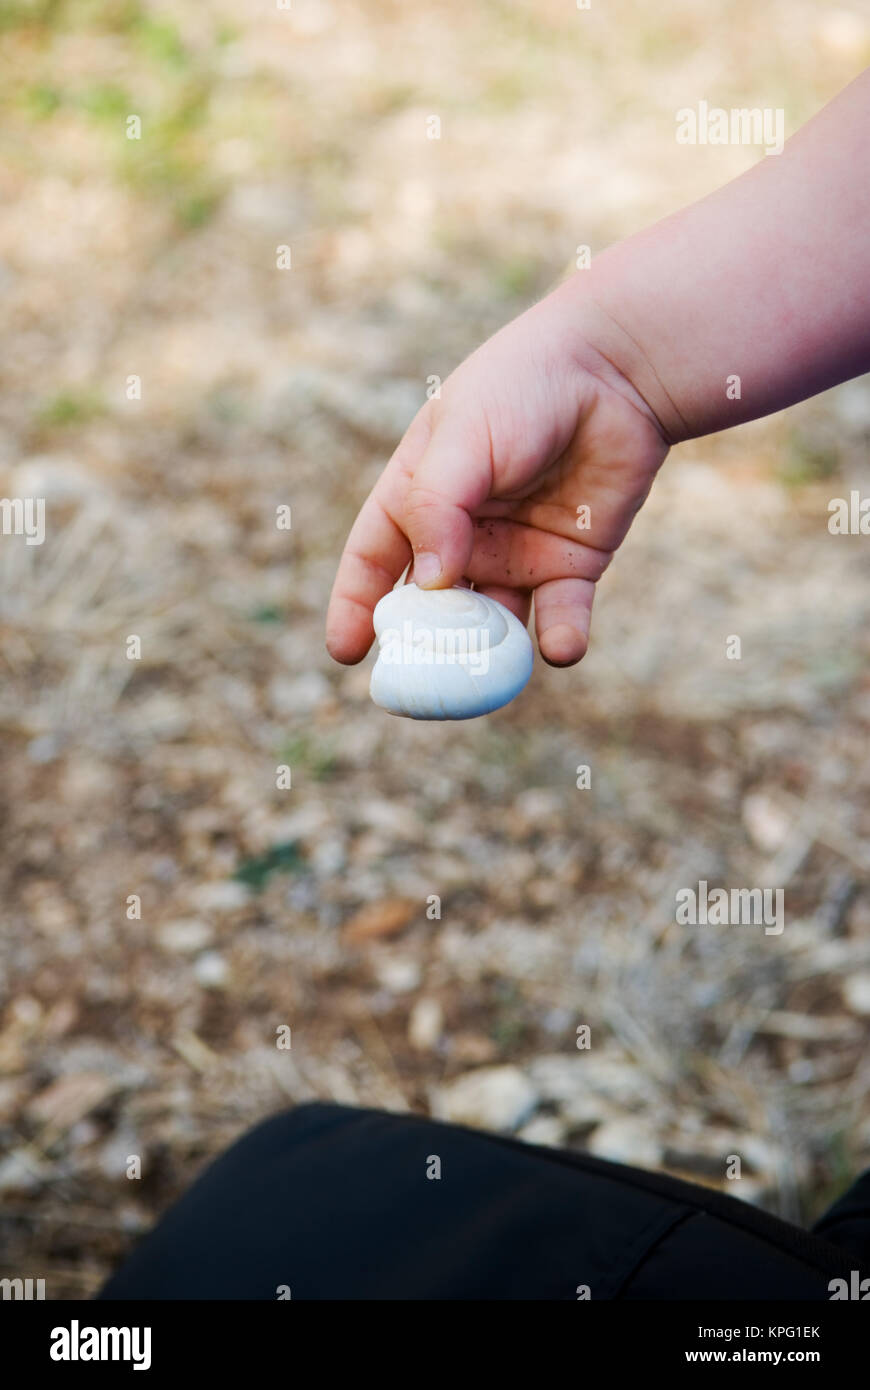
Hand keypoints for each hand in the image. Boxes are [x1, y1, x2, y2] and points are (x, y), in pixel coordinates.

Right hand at [326, 285, 669, 668]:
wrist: (616, 370)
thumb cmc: (522, 388)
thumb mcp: (462, 439)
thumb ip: (436, 508)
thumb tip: (429, 586)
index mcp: (419, 496)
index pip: (374, 559)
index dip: (356, 606)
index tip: (347, 654)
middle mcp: (463, 535)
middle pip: (431, 608)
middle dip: (424, 649)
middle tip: (421, 687)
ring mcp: (517, 553)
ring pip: (493, 624)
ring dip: (489, 654)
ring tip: (491, 674)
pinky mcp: (572, 565)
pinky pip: (560, 616)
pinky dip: (559, 639)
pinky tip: (559, 648)